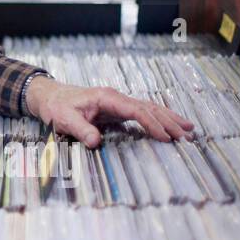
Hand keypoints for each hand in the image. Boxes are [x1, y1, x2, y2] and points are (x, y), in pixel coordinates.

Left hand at [23, 75, 194, 148]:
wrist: (50, 96)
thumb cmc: (57, 107)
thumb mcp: (64, 119)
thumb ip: (80, 130)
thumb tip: (95, 142)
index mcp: (106, 97)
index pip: (136, 110)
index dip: (152, 124)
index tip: (166, 137)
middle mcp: (116, 97)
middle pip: (149, 107)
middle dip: (169, 121)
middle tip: (187, 136)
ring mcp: (118, 102)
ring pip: (149, 108)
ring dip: (169, 119)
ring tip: (189, 129)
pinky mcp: (118, 109)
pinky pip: (143, 113)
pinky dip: (158, 119)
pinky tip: (170, 126)